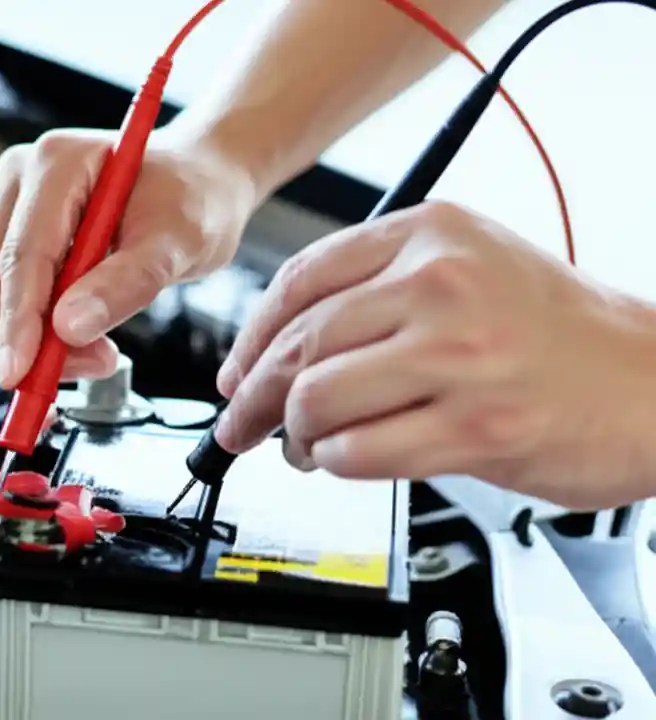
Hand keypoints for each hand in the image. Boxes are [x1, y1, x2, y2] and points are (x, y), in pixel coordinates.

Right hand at [0, 126, 259, 387]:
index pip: (23, 253)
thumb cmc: (193, 202)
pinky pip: (3, 289)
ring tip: (93, 354)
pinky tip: (76, 336)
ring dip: (27, 337)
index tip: (21, 372)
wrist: (198, 184)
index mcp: (60, 163)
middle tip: (81, 369)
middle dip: (22, 336)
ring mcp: (14, 200)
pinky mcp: (14, 228)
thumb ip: (125, 284)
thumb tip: (68, 327)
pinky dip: (31, 326)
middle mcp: (24, 174)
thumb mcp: (178, 244)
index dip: (18, 320)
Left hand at [215, 201, 655, 509]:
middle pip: (300, 342)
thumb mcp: (475, 268)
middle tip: (239, 422)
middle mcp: (443, 283)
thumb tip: (284, 345)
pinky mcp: (479, 424)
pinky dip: (333, 463)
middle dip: (253, 394)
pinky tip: (340, 461)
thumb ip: (383, 289)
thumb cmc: (564, 334)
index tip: (235, 369)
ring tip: (300, 447)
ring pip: (318, 398)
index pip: (302, 279)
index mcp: (433, 233)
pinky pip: (359, 450)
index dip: (252, 335)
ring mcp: (461, 354)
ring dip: (294, 436)